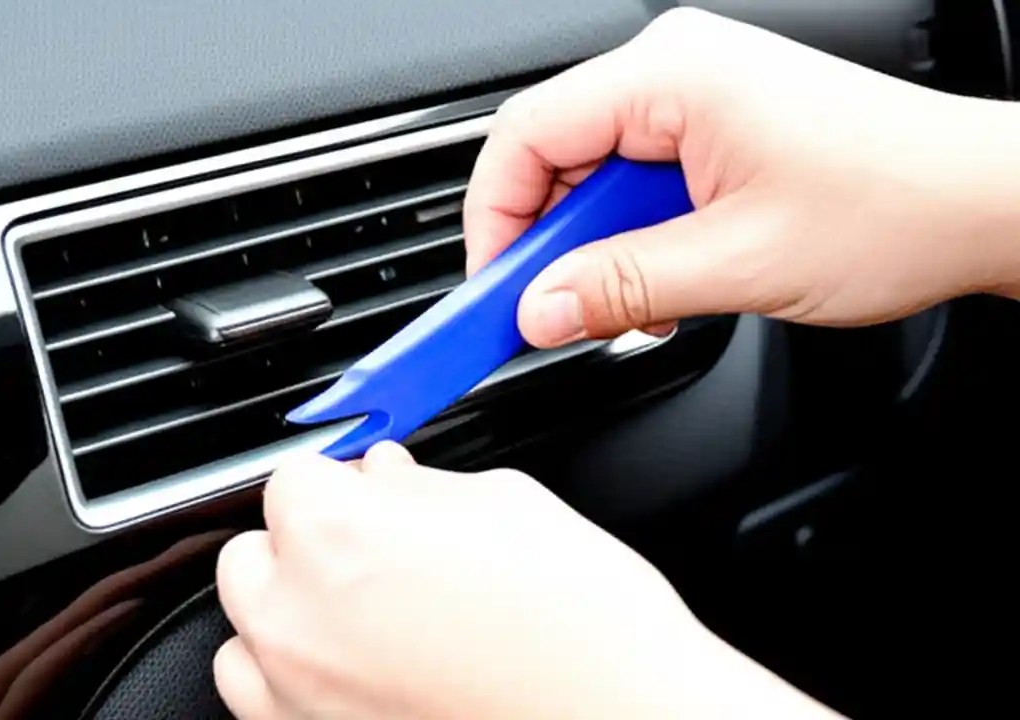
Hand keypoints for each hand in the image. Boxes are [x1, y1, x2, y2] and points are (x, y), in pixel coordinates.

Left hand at [214, 442, 840, 718]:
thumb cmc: (584, 626)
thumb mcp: (506, 506)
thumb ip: (417, 488)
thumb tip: (382, 476)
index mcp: (336, 535)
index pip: (291, 479)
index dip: (339, 482)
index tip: (366, 494)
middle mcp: (296, 619)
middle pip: (253, 554)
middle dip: (305, 544)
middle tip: (375, 553)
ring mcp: (295, 697)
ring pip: (248, 633)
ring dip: (290, 614)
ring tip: (367, 619)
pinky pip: (264, 701)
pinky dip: (293, 682)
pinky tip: (360, 672)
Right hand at [464, 7, 1019, 346]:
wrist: (982, 200)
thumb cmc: (898, 201)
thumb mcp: (738, 262)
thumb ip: (621, 286)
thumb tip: (538, 309)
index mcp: (671, 75)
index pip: (525, 136)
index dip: (493, 221)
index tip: (491, 291)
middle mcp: (675, 72)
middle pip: (550, 157)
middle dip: (543, 243)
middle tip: (546, 313)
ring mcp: (694, 98)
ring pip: (591, 177)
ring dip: (593, 247)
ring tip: (629, 299)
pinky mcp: (712, 129)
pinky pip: (634, 181)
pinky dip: (630, 237)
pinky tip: (660, 275)